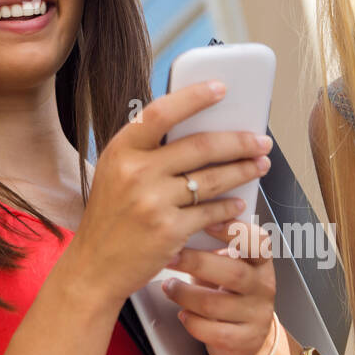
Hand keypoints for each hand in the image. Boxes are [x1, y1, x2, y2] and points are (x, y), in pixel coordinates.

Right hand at [65, 81, 272, 306]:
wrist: (94, 265)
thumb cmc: (109, 218)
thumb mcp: (115, 173)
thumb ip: (146, 151)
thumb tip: (195, 129)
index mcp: (121, 150)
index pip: (161, 112)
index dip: (194, 97)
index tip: (221, 88)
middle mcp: (136, 172)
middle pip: (200, 146)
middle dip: (238, 142)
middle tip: (259, 140)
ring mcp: (153, 202)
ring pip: (212, 179)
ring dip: (243, 170)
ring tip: (260, 165)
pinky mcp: (170, 230)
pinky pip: (210, 212)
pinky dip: (228, 206)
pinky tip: (237, 202)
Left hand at [164, 221, 301, 354]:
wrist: (249, 339)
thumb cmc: (230, 294)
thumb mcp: (228, 266)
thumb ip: (213, 247)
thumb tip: (184, 223)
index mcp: (260, 263)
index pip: (259, 243)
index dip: (235, 231)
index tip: (207, 222)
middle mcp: (262, 287)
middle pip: (233, 272)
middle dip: (196, 262)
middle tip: (171, 257)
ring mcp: (255, 315)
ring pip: (215, 304)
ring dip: (184, 294)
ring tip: (169, 287)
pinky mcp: (243, 340)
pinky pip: (211, 331)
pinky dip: (191, 321)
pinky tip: (183, 313)